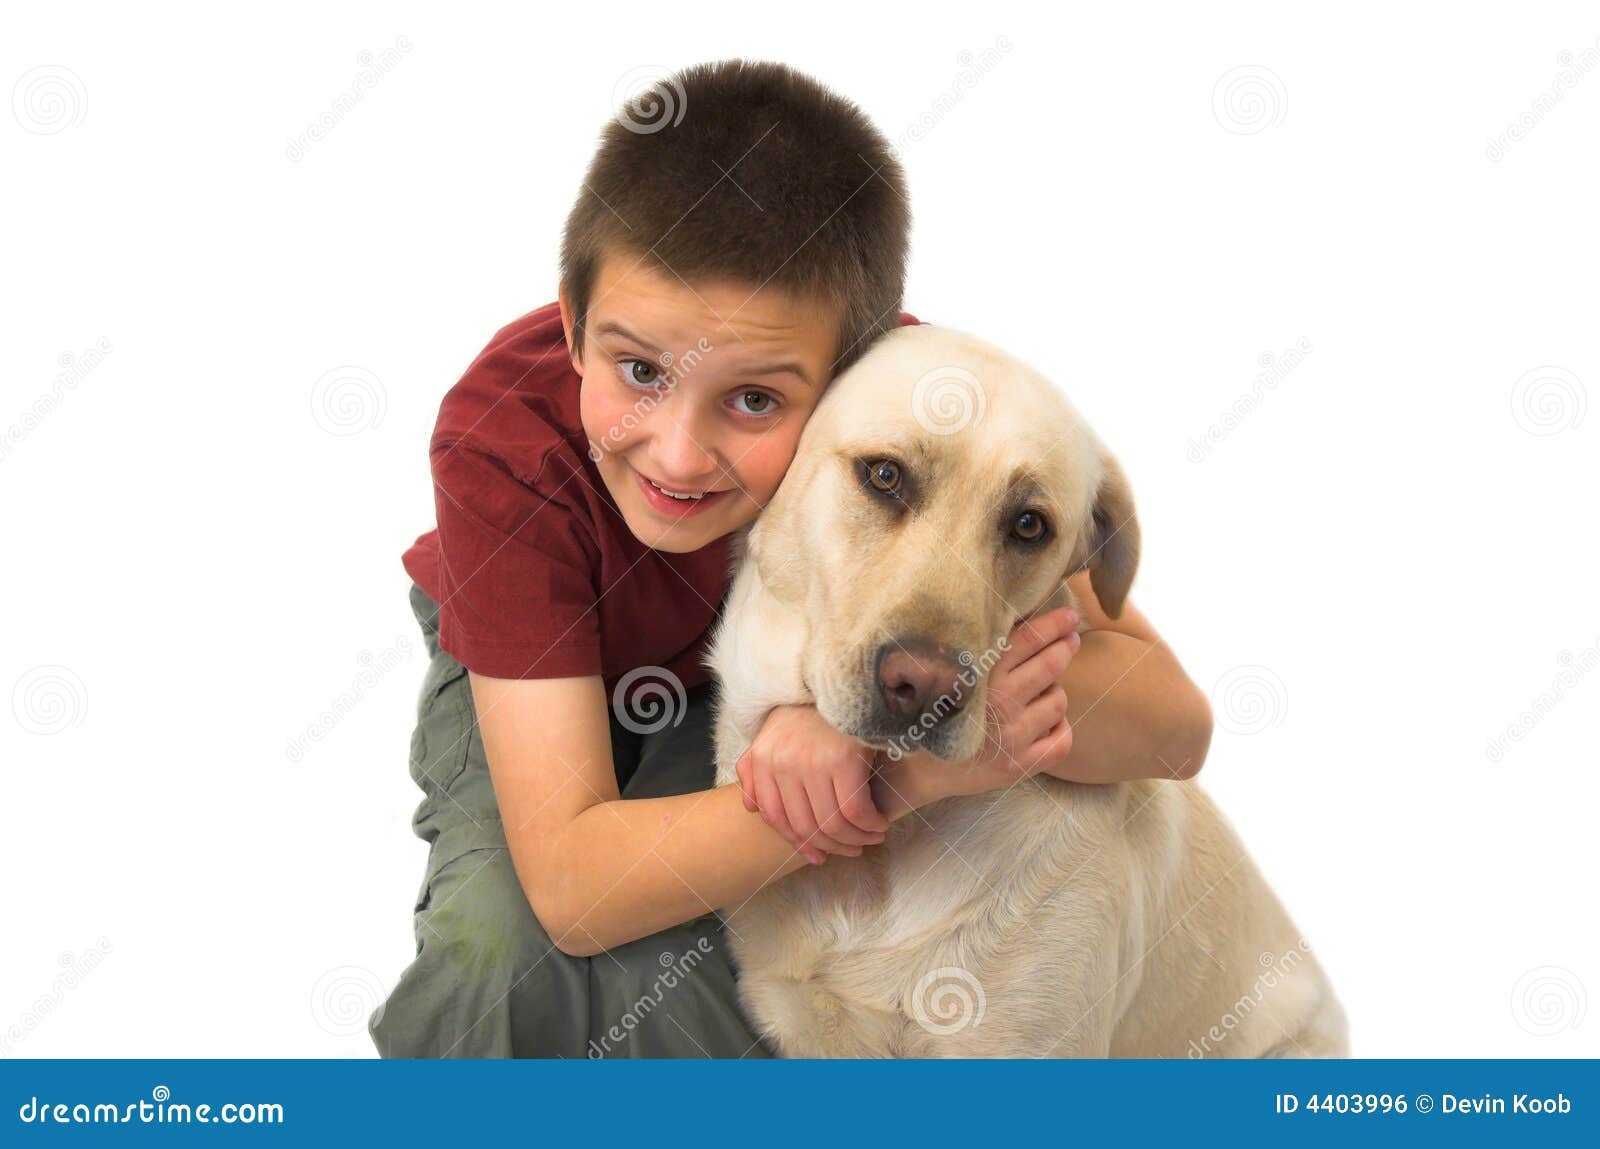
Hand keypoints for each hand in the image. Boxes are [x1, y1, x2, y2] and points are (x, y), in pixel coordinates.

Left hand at [735, 703, 888, 864]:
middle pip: (805, 826)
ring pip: (831, 824)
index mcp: (762, 758)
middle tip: (852, 850)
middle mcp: (781, 763)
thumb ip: (756, 769)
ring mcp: (810, 763)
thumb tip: (751, 809)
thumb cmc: (813, 707)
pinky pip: (855, 811)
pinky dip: (870, 825)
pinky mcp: (842, 760)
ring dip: (856, 839)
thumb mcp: (776, 733)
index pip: (775, 817)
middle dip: (831, 846)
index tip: (819, 854)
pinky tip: (879, 824)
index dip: (799, 842)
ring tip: (871, 838)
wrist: (844, 675)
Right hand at [902, 606, 1082, 800]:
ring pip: (1058, 700)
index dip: (1054, 624)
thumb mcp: (952, 675)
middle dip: (1064, 648)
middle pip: (1050, 666)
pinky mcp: (1021, 765)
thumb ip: (983, 653)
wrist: (920, 770)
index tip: (1071, 615)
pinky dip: (1060, 728)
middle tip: (1070, 640)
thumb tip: (1024, 621)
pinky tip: (1047, 723)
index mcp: (980, 675)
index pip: (1027, 640)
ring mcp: (1012, 737)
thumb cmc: (937, 713)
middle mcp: (998, 704)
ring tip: (1040, 693)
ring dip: (1054, 692)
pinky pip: (1063, 740)